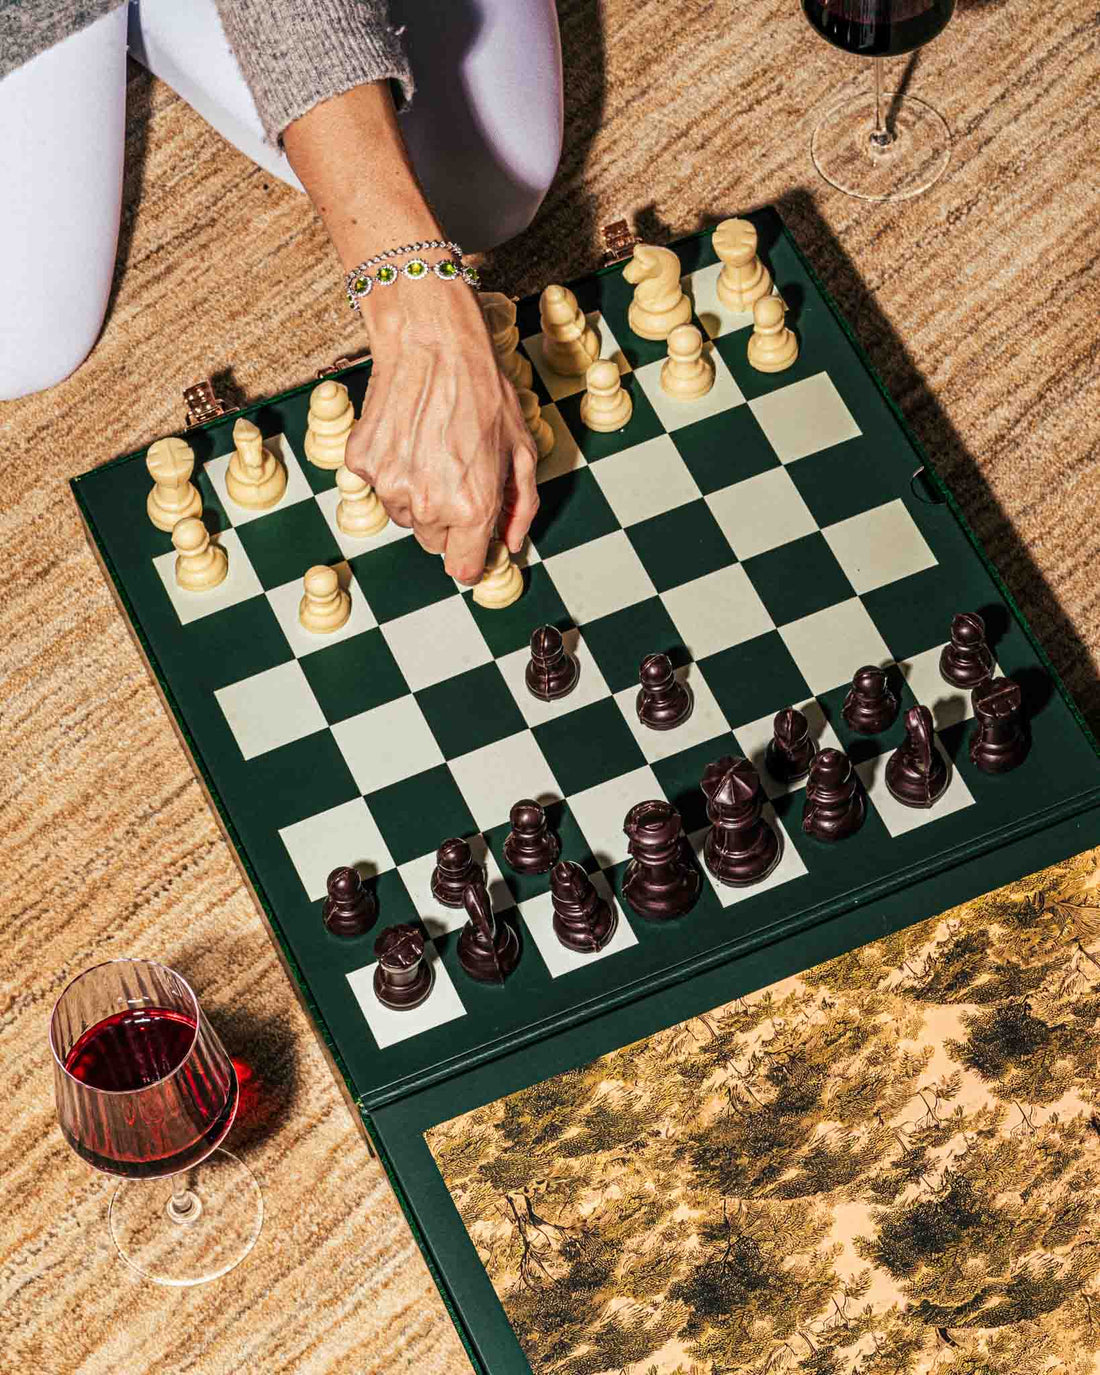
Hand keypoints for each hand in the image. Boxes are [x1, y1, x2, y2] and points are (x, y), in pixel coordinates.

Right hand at [344, 285, 538, 583]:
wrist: (433, 343)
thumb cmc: (484, 391)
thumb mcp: (521, 449)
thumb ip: (521, 507)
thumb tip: (511, 544)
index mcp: (472, 508)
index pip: (463, 568)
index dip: (471, 556)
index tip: (474, 542)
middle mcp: (428, 504)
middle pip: (433, 542)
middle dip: (447, 519)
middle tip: (456, 473)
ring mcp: (390, 485)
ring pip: (405, 514)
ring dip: (418, 493)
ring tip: (432, 447)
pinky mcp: (362, 463)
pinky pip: (377, 483)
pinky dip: (391, 466)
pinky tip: (408, 433)